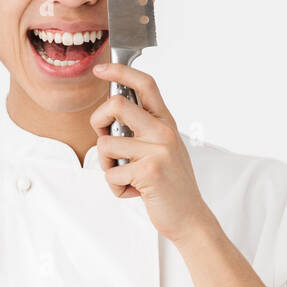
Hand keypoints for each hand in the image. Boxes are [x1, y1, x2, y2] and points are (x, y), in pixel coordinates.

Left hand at [89, 62, 217, 244]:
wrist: (189, 217)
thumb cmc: (168, 184)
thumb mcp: (161, 149)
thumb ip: (141, 131)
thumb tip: (108, 117)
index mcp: (165, 122)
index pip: (145, 84)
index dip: (120, 72)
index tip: (100, 69)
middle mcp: (164, 131)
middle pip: (116, 105)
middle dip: (97, 121)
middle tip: (105, 140)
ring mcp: (158, 150)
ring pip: (106, 145)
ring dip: (108, 166)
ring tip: (128, 177)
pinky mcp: (149, 170)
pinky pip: (111, 173)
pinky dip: (116, 187)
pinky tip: (134, 192)